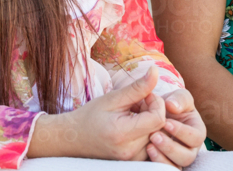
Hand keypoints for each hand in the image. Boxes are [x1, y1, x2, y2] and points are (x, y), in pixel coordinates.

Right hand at [29, 65, 166, 160]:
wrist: (73, 138)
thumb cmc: (91, 115)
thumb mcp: (113, 98)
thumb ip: (137, 87)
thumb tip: (155, 70)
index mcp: (123, 134)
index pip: (158, 118)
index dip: (157, 103)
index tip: (144, 96)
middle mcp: (129, 151)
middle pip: (159, 127)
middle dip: (152, 110)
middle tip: (136, 104)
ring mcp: (131, 159)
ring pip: (156, 135)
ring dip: (150, 121)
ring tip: (132, 115)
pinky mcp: (132, 162)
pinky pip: (150, 144)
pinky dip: (146, 132)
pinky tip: (133, 125)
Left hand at [145, 88, 206, 167]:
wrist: (156, 113)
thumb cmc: (171, 105)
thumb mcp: (178, 97)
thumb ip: (179, 98)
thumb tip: (172, 106)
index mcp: (197, 132)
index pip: (196, 137)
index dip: (182, 132)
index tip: (166, 123)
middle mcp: (190, 149)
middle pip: (187, 157)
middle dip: (171, 148)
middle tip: (155, 136)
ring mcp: (178, 158)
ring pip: (175, 167)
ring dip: (162, 157)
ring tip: (149, 144)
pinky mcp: (166, 162)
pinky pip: (164, 170)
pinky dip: (157, 162)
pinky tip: (147, 150)